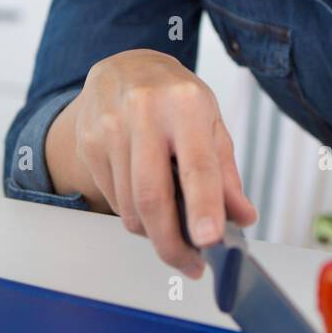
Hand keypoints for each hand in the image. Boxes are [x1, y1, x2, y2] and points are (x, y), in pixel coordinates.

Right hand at [69, 49, 257, 277]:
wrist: (124, 67)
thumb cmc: (176, 98)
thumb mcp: (211, 124)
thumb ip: (226, 174)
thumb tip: (243, 217)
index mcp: (185, 104)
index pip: (196, 165)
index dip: (204, 206)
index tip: (210, 240)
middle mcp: (144, 112)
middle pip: (152, 196)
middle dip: (172, 243)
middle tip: (191, 264)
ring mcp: (109, 128)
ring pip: (129, 206)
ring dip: (154, 233)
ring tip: (174, 232)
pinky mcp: (88, 143)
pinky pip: (113, 199)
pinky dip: (134, 214)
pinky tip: (148, 203)